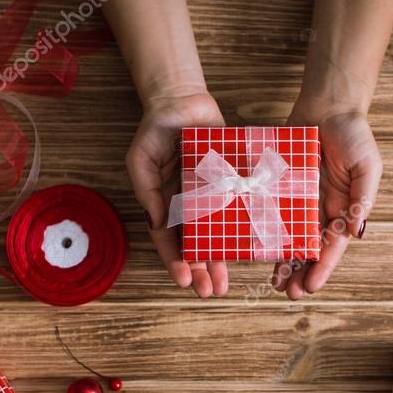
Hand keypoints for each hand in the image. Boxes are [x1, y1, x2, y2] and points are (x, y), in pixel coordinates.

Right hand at [127, 91, 228, 297]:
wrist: (183, 101)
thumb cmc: (156, 129)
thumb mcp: (141, 159)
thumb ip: (147, 190)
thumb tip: (157, 222)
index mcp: (165, 204)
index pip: (168, 240)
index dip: (175, 261)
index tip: (184, 280)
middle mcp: (189, 206)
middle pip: (194, 246)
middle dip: (201, 271)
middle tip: (209, 292)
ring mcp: (211, 198)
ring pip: (217, 236)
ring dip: (219, 261)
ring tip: (225, 284)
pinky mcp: (231, 184)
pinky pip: (238, 210)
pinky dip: (243, 230)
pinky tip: (251, 248)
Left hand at [274, 100, 382, 298]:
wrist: (328, 105)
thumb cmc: (353, 134)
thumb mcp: (367, 166)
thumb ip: (362, 198)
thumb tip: (354, 231)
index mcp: (342, 209)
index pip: (332, 247)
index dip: (323, 268)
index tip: (311, 287)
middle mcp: (319, 210)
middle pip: (309, 250)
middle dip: (301, 273)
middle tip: (289, 293)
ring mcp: (298, 201)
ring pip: (288, 239)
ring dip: (283, 262)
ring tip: (274, 284)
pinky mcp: (279, 188)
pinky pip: (270, 213)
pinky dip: (264, 232)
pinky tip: (255, 248)